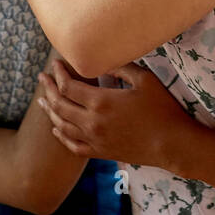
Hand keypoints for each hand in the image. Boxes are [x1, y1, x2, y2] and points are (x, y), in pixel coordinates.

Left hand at [38, 60, 195, 168]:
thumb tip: (104, 61)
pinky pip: (73, 146)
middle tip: (42, 78)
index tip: (55, 64)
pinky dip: (61, 136)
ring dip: (50, 112)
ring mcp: (95, 140)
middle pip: (60, 105)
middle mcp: (92, 122)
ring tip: (43, 101)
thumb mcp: (145, 80)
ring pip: (62, 126)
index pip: (68, 86)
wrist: (172, 143)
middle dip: (48, 89)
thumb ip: (122, 68)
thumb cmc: (162, 109)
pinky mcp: (101, 152)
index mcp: (101, 102)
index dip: (59, 74)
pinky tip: (57, 129)